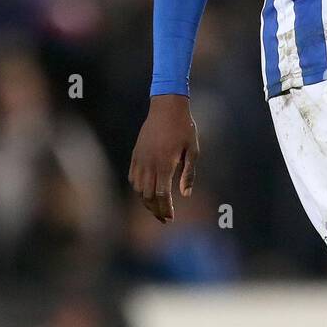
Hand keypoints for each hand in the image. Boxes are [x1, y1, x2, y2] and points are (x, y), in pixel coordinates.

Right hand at [128, 94, 198, 221]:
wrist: (166, 107)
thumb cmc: (184, 128)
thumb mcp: (193, 150)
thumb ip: (189, 174)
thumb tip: (185, 195)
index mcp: (164, 164)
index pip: (161, 195)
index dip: (165, 209)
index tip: (171, 219)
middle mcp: (149, 164)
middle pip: (148, 196)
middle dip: (156, 210)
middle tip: (165, 220)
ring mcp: (140, 159)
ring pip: (138, 188)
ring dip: (146, 202)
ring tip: (156, 209)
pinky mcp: (135, 154)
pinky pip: (132, 177)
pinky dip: (138, 189)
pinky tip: (145, 193)